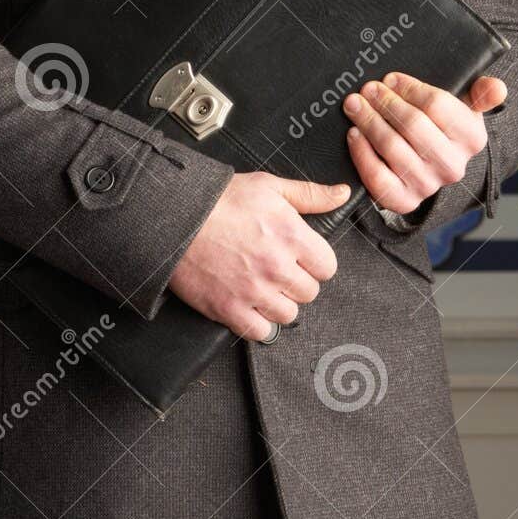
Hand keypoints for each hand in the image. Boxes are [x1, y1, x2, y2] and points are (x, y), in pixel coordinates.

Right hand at [166, 171, 344, 340]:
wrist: (175, 217)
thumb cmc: (219, 200)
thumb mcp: (269, 186)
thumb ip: (311, 194)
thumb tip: (342, 194)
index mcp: (291, 235)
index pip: (327, 267)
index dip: (314, 262)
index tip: (300, 258)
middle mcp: (276, 266)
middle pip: (309, 292)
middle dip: (296, 281)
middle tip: (276, 269)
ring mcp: (253, 291)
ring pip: (288, 314)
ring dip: (278, 303)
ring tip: (261, 286)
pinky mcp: (230, 309)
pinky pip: (261, 332)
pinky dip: (257, 323)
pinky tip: (248, 304)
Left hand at [342, 72, 506, 217]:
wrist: (431, 166)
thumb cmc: (443, 127)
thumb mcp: (465, 107)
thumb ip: (481, 93)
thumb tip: (496, 87)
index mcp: (473, 138)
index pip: (437, 105)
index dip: (409, 89)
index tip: (390, 78)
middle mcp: (453, 165)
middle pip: (413, 125)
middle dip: (385, 103)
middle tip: (368, 88)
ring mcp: (428, 185)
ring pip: (392, 147)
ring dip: (368, 122)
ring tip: (355, 105)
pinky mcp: (404, 201)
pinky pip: (377, 177)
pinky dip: (362, 153)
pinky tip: (353, 134)